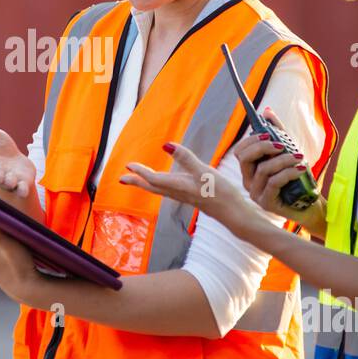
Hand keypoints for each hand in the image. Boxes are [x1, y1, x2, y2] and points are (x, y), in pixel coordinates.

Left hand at [120, 142, 264, 237]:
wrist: (234, 213)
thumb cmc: (221, 193)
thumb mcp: (204, 171)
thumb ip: (186, 158)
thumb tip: (167, 145)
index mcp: (179, 186)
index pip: (153, 178)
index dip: (140, 171)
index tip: (128, 165)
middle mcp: (178, 192)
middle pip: (152, 187)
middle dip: (137, 182)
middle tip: (122, 179)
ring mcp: (185, 196)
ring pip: (159, 190)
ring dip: (146, 184)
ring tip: (137, 180)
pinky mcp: (192, 197)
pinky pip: (169, 192)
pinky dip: (160, 186)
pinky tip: (164, 184)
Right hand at [231, 106, 326, 236]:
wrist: (311, 205)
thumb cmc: (298, 179)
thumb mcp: (288, 152)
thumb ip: (277, 133)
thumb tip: (266, 111)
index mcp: (250, 170)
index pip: (239, 151)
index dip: (251, 140)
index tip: (268, 135)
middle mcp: (249, 181)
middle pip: (244, 158)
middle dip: (263, 147)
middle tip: (283, 145)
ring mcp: (256, 194)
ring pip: (263, 169)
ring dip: (283, 160)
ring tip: (300, 158)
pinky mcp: (266, 203)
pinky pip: (273, 182)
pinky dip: (288, 172)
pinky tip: (300, 168)